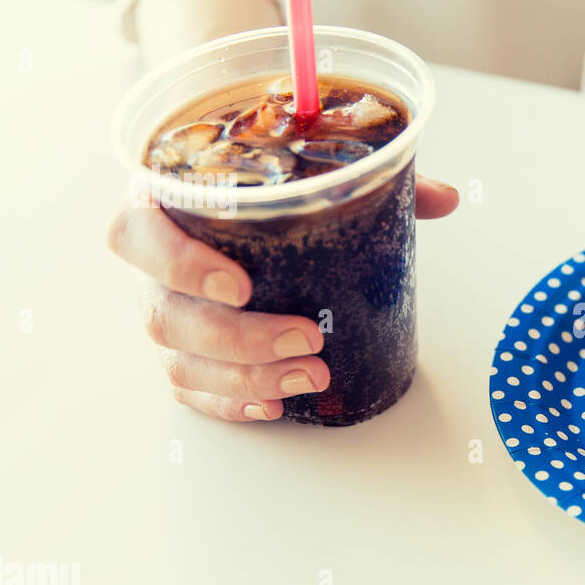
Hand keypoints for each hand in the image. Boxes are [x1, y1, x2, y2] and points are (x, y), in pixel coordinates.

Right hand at [106, 177, 459, 421]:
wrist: (233, 212)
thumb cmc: (263, 195)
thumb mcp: (308, 177)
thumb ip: (369, 182)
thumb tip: (448, 198)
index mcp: (162, 208)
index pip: (136, 235)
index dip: (177, 264)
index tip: (240, 286)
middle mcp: (151, 268)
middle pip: (166, 314)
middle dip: (239, 339)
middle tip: (307, 337)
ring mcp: (163, 314)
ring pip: (179, 361)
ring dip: (245, 378)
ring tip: (309, 377)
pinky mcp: (180, 354)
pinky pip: (190, 390)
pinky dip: (230, 404)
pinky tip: (273, 407)